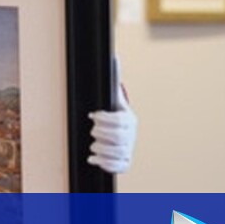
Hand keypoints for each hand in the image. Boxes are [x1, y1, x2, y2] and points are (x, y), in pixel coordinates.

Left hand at [87, 58, 136, 174]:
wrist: (120, 137)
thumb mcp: (114, 100)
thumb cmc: (114, 116)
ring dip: (99, 147)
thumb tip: (115, 57)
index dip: (103, 119)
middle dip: (100, 133)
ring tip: (93, 144)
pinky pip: (117, 166)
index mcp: (129, 120)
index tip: (93, 116)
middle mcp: (131, 136)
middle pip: (116, 137)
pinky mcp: (124, 163)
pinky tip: (93, 158)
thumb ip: (114, 81)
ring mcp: (129, 150)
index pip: (118, 121)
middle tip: (93, 131)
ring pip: (115, 152)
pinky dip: (103, 163)